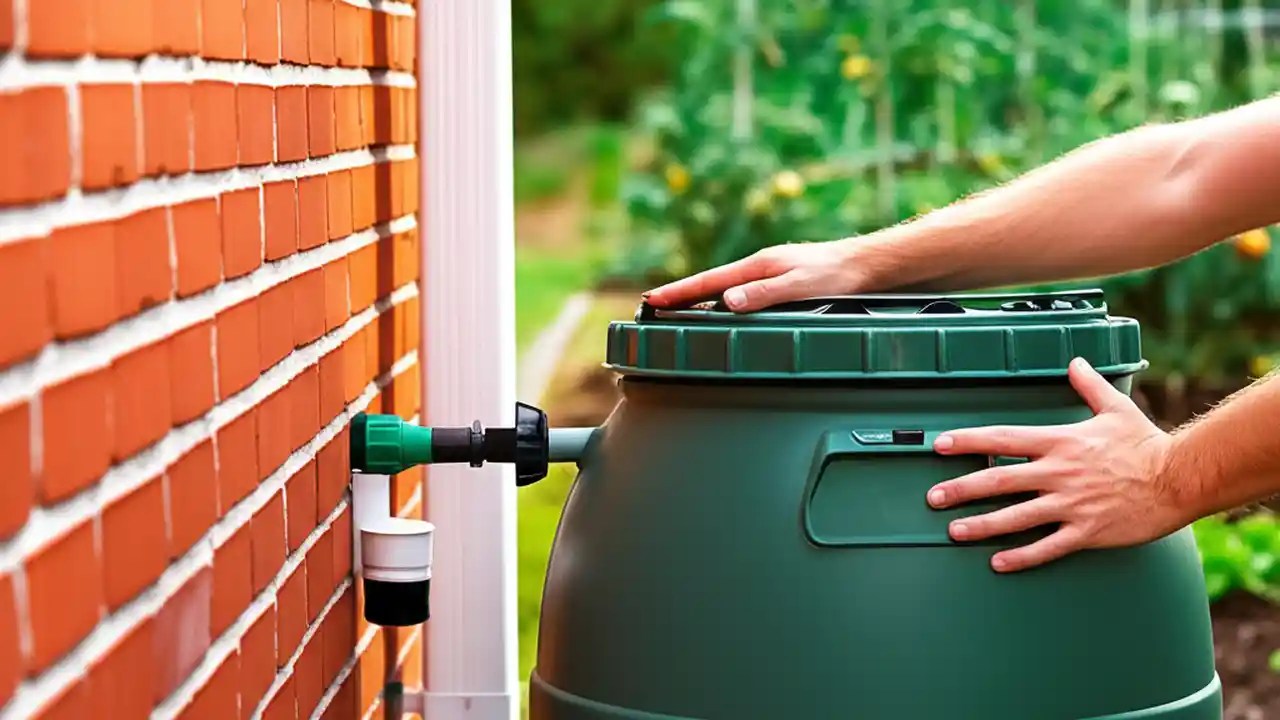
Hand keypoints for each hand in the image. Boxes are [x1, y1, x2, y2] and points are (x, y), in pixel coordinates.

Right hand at [643, 239, 864, 311]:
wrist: (864, 264)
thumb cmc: (836, 275)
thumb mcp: (800, 286)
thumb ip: (764, 294)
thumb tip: (727, 301)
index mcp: (759, 265)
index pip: (710, 281)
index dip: (681, 292)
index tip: (655, 299)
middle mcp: (759, 266)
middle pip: (711, 281)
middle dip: (681, 292)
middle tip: (654, 304)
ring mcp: (767, 272)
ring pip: (724, 285)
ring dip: (699, 295)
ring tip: (677, 306)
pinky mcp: (778, 279)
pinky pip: (739, 289)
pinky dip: (720, 297)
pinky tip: (720, 306)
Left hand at [927, 358, 1190, 572]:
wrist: (1179, 478)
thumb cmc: (1146, 443)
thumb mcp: (1115, 408)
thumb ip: (1088, 386)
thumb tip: (1075, 362)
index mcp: (1060, 442)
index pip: (1003, 438)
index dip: (968, 440)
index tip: (940, 444)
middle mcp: (1059, 473)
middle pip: (999, 479)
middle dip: (961, 488)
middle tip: (932, 497)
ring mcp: (1071, 503)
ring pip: (1016, 517)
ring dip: (981, 524)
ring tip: (954, 531)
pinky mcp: (1087, 530)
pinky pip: (1047, 547)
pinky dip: (1021, 556)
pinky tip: (998, 563)